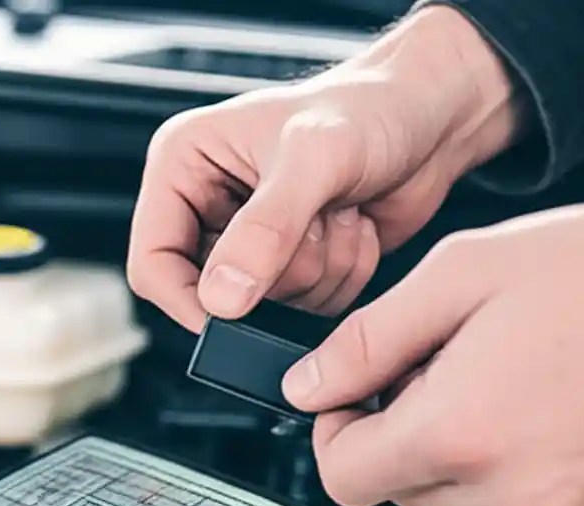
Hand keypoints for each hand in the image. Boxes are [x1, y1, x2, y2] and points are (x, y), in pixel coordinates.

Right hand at [127, 6, 521, 330]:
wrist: (430, 117)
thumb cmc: (367, 110)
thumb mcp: (312, 161)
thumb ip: (264, 231)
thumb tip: (221, 299)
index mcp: (183, 167)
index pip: (152, 262)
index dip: (187, 299)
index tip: (234, 316)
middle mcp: (209, 206)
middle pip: (213, 294)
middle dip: (278, 271)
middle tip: (317, 221)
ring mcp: (251, 240)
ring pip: (264, 307)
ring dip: (317, 271)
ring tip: (340, 215)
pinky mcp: (292, 265)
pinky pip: (305, 309)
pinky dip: (341, 277)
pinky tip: (353, 229)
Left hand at [283, 202, 583, 505]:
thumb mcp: (463, 275)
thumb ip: (367, 340)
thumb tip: (308, 383)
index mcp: (461, 432)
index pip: (341, 476)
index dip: (335, 429)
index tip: (353, 395)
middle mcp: (507, 492)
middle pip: (394, 490)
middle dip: (397, 431)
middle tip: (444, 366)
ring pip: (451, 502)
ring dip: (452, 449)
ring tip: (502, 377)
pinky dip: (505, 466)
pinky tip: (539, 405)